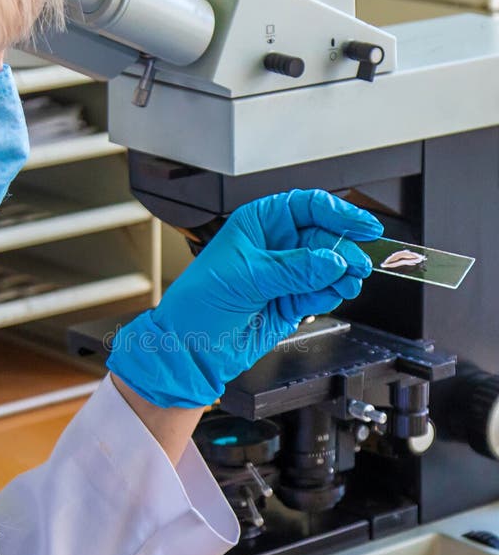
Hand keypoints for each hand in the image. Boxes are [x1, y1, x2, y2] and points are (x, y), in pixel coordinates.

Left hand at [107, 189, 382, 407]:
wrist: (192, 348)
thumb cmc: (198, 303)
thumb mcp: (246, 276)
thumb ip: (292, 268)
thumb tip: (331, 260)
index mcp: (259, 223)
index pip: (307, 206)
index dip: (339, 213)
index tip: (363, 225)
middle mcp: (275, 245)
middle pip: (325, 236)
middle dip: (343, 250)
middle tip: (355, 266)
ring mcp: (286, 274)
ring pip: (329, 266)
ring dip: (342, 275)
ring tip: (347, 285)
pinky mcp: (293, 301)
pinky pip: (323, 292)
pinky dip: (331, 294)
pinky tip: (330, 297)